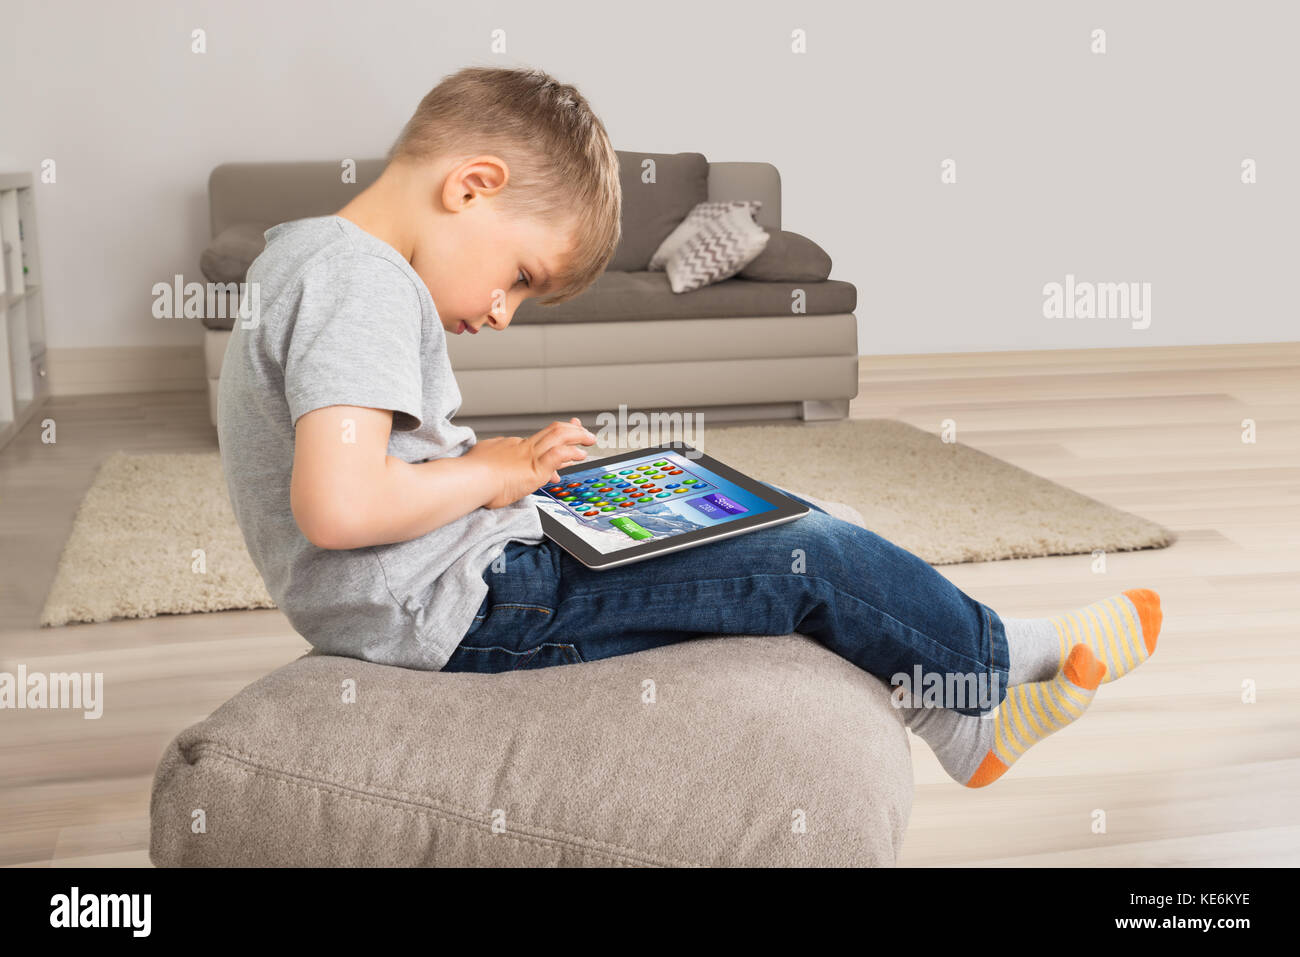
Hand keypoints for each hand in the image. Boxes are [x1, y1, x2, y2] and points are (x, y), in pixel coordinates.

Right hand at [466, 418, 596, 508]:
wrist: (468, 479)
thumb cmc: (470, 476)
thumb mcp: (482, 462)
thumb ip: (494, 462)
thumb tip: (491, 461)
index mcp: (510, 447)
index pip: (537, 442)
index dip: (552, 442)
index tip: (562, 442)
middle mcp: (522, 447)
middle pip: (551, 431)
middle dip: (570, 429)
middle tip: (582, 429)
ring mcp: (529, 457)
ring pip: (558, 437)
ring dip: (577, 436)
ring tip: (589, 439)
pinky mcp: (535, 469)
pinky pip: (558, 454)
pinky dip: (572, 452)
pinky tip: (581, 454)